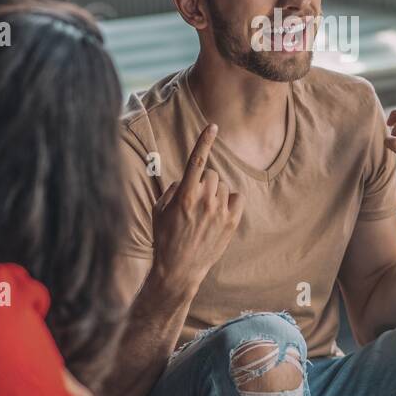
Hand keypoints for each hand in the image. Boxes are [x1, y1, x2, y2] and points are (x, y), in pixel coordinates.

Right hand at [149, 123, 244, 298]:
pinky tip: (219, 213)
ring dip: (214, 193)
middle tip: (194, 200)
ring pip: (222, 186)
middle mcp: (204, 201)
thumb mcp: (159, 210)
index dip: (205, 141)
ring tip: (204, 213)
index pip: (197, 161)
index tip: (213, 126)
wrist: (179, 270)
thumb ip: (173, 189)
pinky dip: (229, 201)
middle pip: (211, 174)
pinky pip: (236, 197)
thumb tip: (186, 179)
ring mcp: (220, 212)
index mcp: (184, 196)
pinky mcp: (232, 222)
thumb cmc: (164, 238)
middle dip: (203, 182)